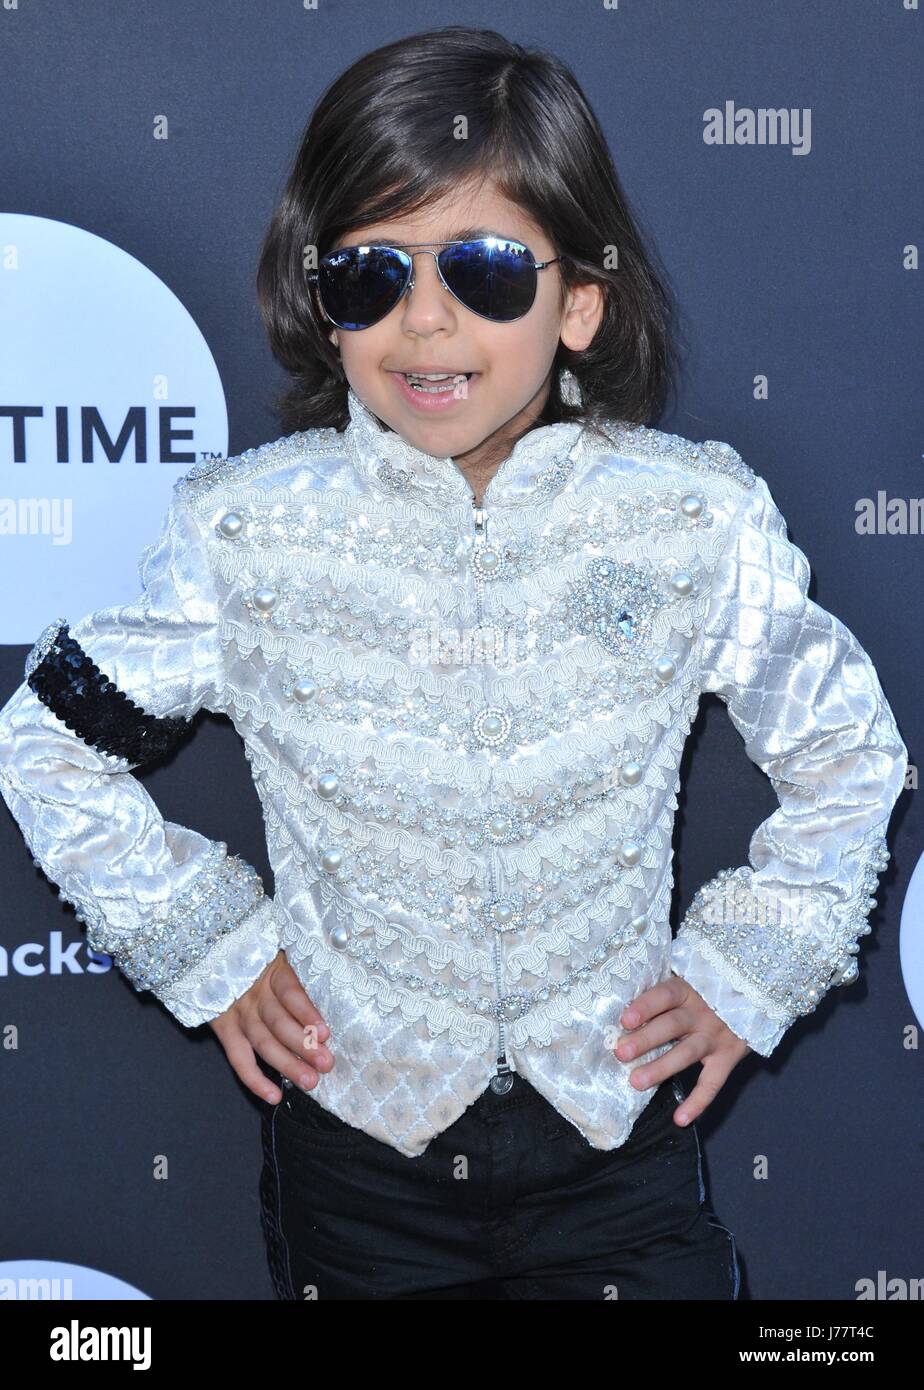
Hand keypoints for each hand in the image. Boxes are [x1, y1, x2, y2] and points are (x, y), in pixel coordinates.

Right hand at [209, 949, 334, 1104]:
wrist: (210, 951)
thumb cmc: (258, 956)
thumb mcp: (280, 954)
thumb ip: (299, 975)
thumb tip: (329, 1003)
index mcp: (272, 971)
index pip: (291, 993)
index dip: (307, 1014)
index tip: (324, 1033)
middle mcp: (253, 993)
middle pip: (279, 1023)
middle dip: (304, 1046)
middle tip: (326, 1064)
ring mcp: (238, 1013)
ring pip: (263, 1043)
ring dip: (287, 1065)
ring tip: (310, 1081)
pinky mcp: (224, 1029)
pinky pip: (239, 1059)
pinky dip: (255, 1080)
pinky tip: (274, 1095)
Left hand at [613, 974, 750, 1126]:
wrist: (751, 995)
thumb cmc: (703, 990)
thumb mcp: (685, 982)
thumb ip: (659, 995)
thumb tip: (621, 1013)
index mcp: (687, 990)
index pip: (664, 995)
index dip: (645, 1006)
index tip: (625, 1020)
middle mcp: (702, 1012)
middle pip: (671, 1025)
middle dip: (645, 1040)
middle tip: (621, 1053)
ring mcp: (716, 1035)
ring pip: (687, 1053)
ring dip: (661, 1068)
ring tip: (636, 1082)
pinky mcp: (729, 1056)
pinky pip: (713, 1082)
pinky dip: (698, 1102)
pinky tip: (680, 1119)